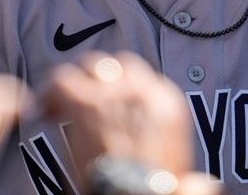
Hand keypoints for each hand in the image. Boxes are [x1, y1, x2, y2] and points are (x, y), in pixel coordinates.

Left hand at [42, 52, 218, 193]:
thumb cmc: (152, 194)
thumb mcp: (182, 182)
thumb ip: (189, 174)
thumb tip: (203, 184)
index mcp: (168, 104)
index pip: (142, 76)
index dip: (119, 90)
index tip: (106, 109)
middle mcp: (143, 91)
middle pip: (115, 65)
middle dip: (95, 80)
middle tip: (79, 104)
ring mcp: (114, 94)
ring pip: (89, 66)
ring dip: (72, 83)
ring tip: (57, 107)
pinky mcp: (87, 103)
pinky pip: (62, 80)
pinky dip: (49, 92)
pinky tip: (44, 112)